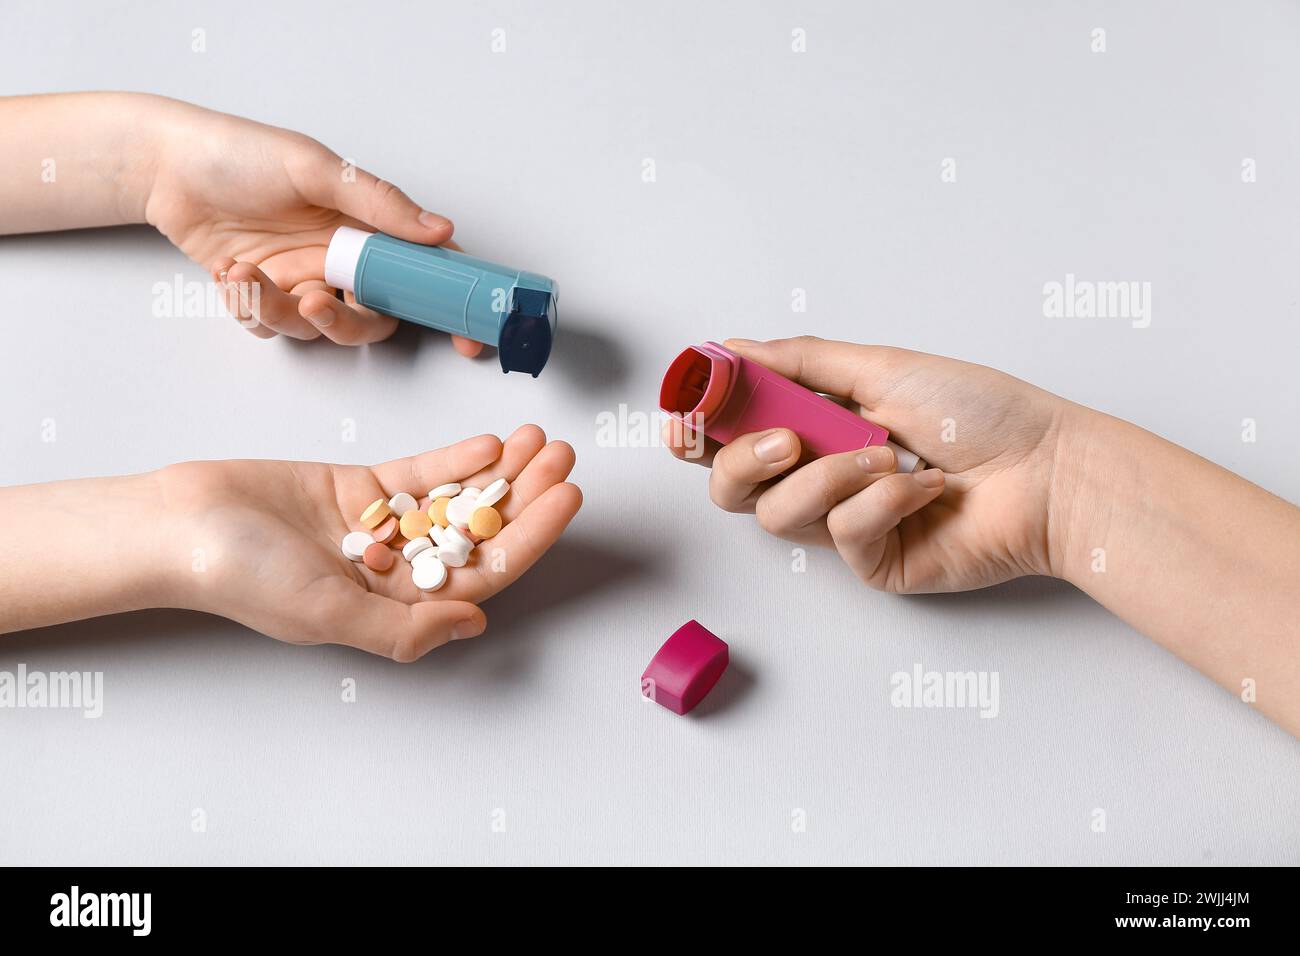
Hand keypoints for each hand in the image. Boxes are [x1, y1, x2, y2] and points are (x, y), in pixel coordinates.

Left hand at [141, 96, 482, 348]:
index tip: (466, 341)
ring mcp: (303, 280)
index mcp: (367, 228)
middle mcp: (342, 260)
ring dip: (281, 313)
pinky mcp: (264, 295)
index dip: (450, 309)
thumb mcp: (315, 169)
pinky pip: (270, 326)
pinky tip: (229, 273)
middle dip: (344, 323)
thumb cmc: (240, 153)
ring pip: (317, 329)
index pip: (425, 273)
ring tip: (245, 276)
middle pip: (372, 319)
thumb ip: (379, 203)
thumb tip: (441, 230)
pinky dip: (248, 308)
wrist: (165, 165)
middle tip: (314, 303)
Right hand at [159, 425, 580, 659]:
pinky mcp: (361, 489)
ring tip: (542, 440)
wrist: (180, 522)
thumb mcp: (328, 613)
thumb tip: (475, 626)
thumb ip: (402, 627)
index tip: (567, 499)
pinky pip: (419, 475)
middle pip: (479, 532)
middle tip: (566, 458)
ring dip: (501, 471)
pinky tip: (492, 441)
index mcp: (396, 610)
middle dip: (526, 496)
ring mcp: (383, 528)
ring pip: (456, 498)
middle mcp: (398, 571)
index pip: (482, 574)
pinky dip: (454, 459)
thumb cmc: (244, 577)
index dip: (530, 537)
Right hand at [663, 336, 1077, 592]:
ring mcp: (844, 525)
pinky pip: (842, 533)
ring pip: (779, 514)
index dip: (697, 429)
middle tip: (788, 438)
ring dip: (831, 476)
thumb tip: (735, 348)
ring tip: (891, 456)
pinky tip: (925, 489)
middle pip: (731, 487)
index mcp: (816, 426)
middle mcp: (820, 477)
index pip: (731, 435)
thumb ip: (800, 363)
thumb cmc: (979, 412)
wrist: (1046, 468)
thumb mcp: (881, 366)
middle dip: (745, 459)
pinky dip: (882, 502)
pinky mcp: (872, 564)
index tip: (687, 412)